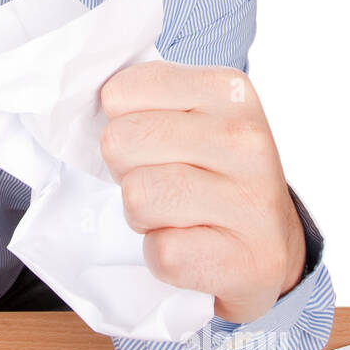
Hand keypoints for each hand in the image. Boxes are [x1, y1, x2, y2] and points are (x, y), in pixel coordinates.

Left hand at [99, 61, 305, 324]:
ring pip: (137, 197)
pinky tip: (195, 248)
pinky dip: (162, 257)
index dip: (122, 126)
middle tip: (164, 186)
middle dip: (128, 172)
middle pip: (119, 143)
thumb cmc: (214, 177)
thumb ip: (143, 104)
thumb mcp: (191, 119)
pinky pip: (161, 252)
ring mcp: (252, 199)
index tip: (155, 146)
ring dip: (144, 217)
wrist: (274, 246)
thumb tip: (76, 109)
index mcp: (227, 90)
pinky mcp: (247, 259)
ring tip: (179, 217)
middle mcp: (246, 137)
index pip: (119, 93)